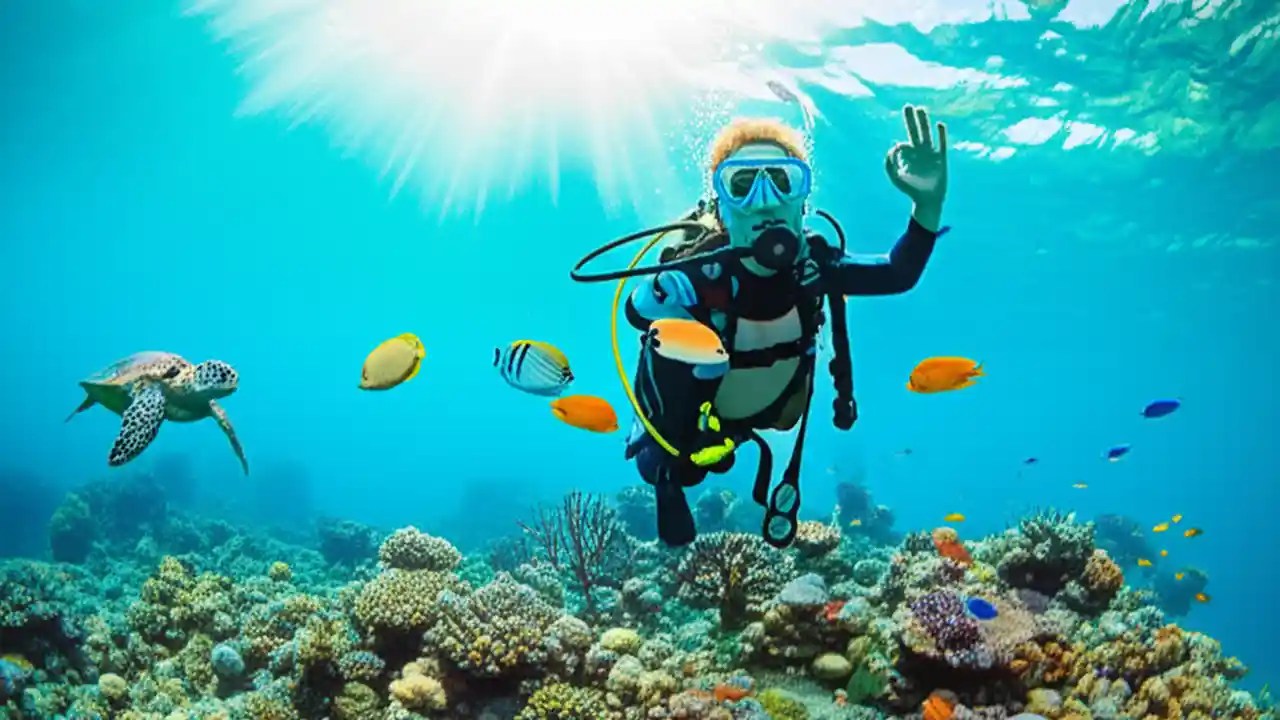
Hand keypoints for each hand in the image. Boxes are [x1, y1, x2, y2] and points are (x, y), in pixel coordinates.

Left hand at [885, 104, 948, 229]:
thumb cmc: (910, 190)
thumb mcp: (896, 177)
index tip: (900, 153)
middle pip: (914, 131)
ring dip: (924, 121)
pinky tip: (939, 125)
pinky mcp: (941, 158)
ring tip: (921, 109)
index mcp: (907, 157)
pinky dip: (941, 134)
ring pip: (927, 133)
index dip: (900, 147)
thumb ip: (890, 163)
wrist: (927, 199)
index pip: (903, 145)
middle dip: (911, 119)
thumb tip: (894, 147)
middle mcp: (919, 152)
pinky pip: (942, 143)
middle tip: (907, 106)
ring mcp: (931, 153)